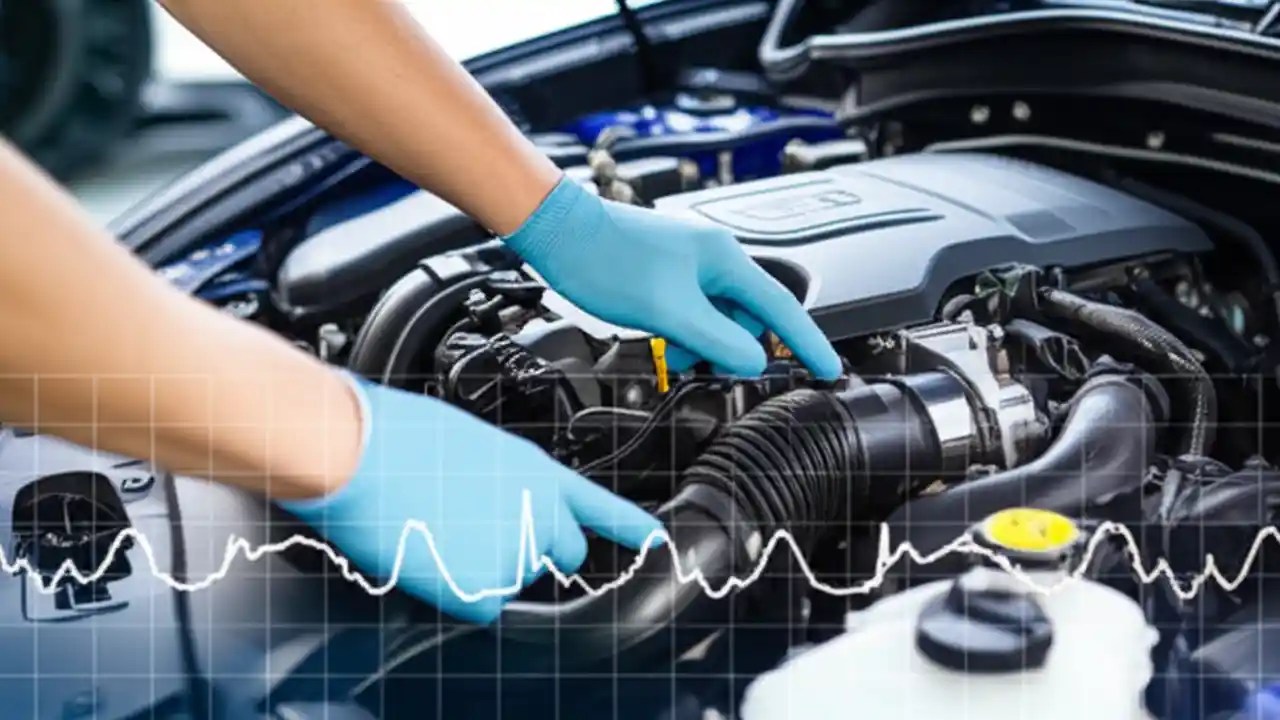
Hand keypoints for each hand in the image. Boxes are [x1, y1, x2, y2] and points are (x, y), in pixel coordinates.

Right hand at [278, 375, 662, 623]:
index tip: (657, 542)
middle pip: (561, 553)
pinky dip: (458, 592)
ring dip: (484, 564)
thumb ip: (502, 478)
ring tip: (440, 528)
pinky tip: (432, 557)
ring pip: (513, 578)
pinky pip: (481, 606)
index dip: (632, 528)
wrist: (361, 451)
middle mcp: (539, 512)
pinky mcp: (482, 588)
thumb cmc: (400, 435)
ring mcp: (515, 552)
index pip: (602, 507)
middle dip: (531, 548)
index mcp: (538, 470)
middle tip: (479, 526)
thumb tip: (492, 499)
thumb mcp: (472, 443)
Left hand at [503, 176, 842, 379]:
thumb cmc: (606, 262)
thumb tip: (752, 362)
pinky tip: (652, 335)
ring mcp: (688, 264)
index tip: (830, 370)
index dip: (808, 344)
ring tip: (664, 351)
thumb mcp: (667, 313)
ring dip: (697, 343)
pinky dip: (678, 331)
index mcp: (724, 260)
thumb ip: (716, 340)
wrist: (557, 232)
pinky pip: (689, 311)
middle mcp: (713, 257)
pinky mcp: (665, 272)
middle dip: (725, 348)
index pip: (781, 309)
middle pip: (745, 318)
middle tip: (692, 363)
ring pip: (714, 318)